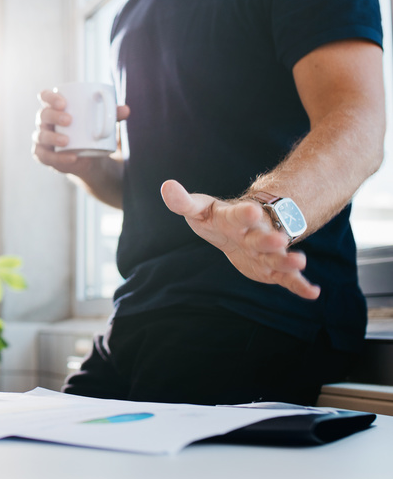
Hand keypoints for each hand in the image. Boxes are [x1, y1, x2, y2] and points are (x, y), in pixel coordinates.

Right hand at [32, 89, 129, 175]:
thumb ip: (113, 115)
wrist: (88, 157)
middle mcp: (45, 122)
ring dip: (52, 137)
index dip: (50, 97)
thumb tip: (126, 109)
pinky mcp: (44, 155)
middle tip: (69, 120)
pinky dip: (57, 158)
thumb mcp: (102, 122)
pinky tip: (70, 157)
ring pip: (41, 136)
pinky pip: (45, 156)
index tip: (63, 102)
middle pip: (43, 114)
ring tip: (67, 141)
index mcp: (55, 108)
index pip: (45, 97)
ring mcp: (42, 138)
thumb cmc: (91, 131)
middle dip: (54, 116)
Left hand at [160, 180, 319, 299]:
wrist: (240, 230)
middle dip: (269, 239)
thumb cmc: (217, 219)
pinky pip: (287, 279)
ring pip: (278, 258)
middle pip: (262, 238)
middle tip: (277, 240)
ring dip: (288, 261)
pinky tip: (313, 293)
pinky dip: (300, 285)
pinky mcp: (271, 270)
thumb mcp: (199, 210)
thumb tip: (166, 186)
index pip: (239, 215)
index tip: (249, 210)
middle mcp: (255, 235)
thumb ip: (183, 202)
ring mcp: (265, 253)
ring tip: (300, 262)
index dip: (243, 213)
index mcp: (236, 219)